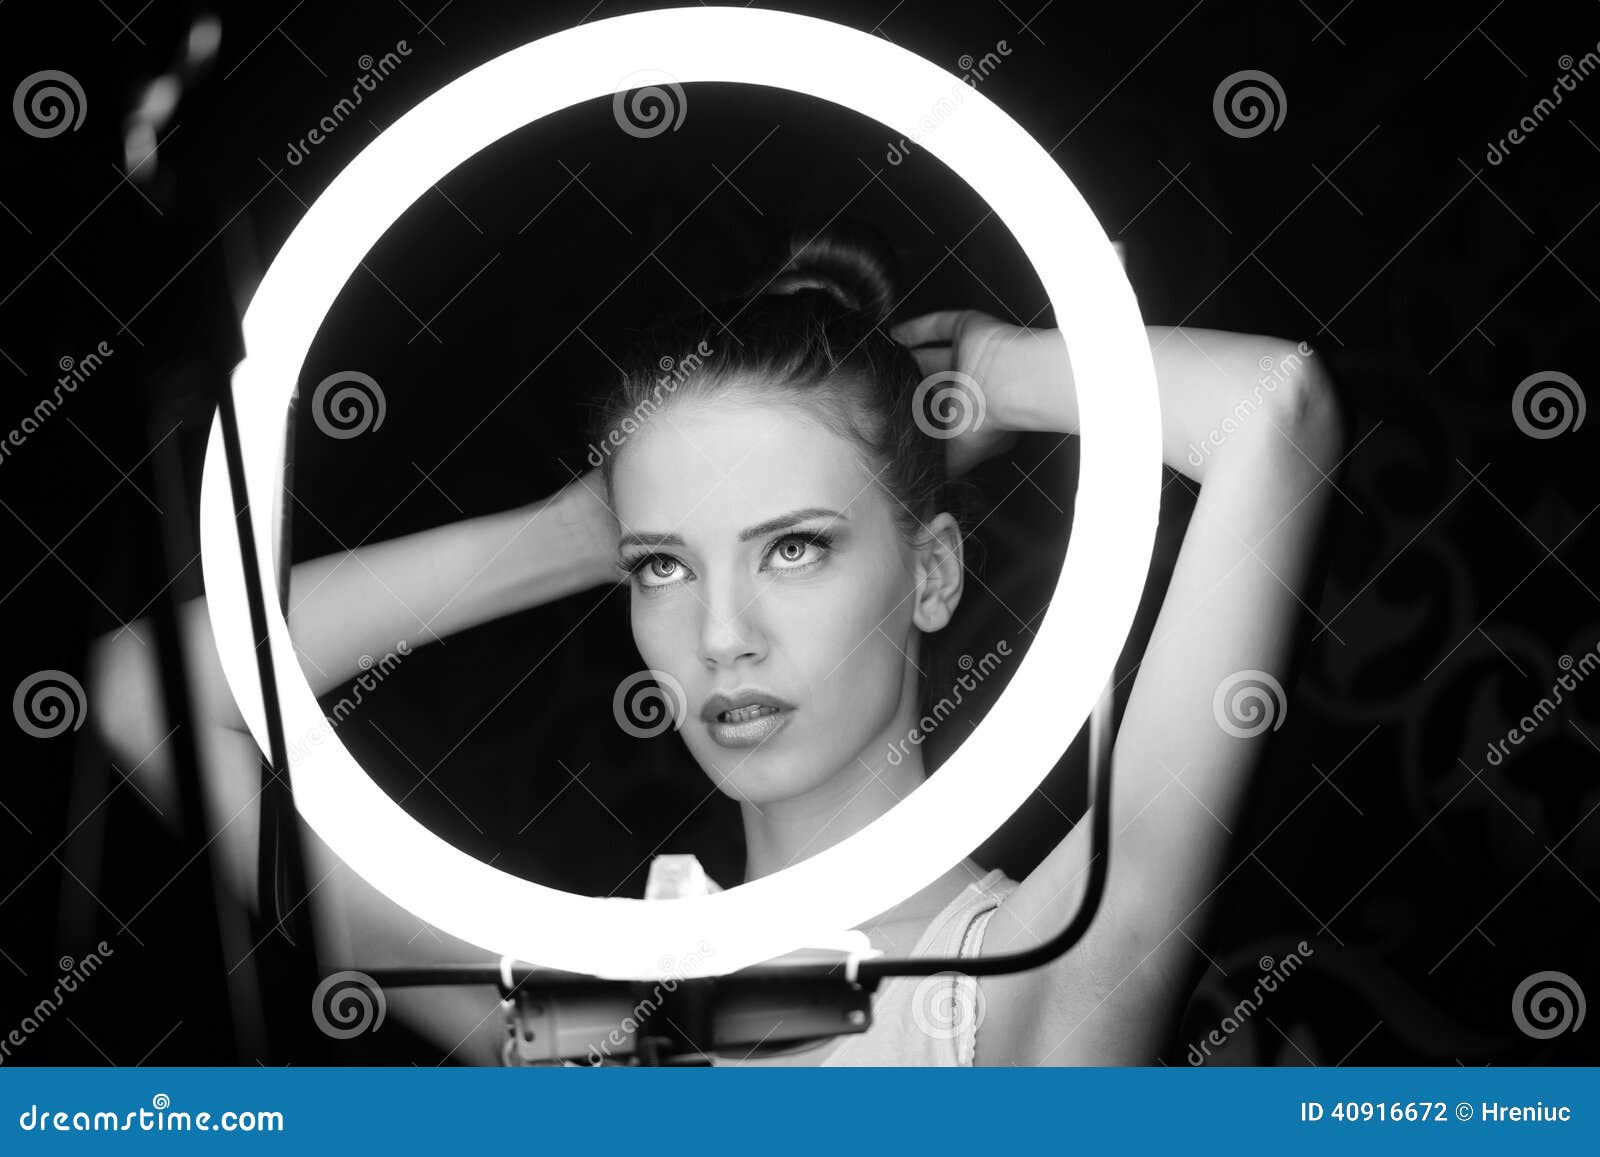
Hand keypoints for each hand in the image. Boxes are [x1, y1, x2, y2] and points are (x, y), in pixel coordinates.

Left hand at [890, 309, 1043, 476]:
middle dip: (915, 386)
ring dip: (912, 356)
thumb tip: (921, 493)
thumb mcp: (956, 458)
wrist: (1007, 384)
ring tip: (884, 359)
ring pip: (937, 356)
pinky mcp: (968, 329)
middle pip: (938, 384)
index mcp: (976, 416)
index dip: (925, 418)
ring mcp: (972, 356)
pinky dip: (916, 329)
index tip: (899, 419)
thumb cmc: (984, 423)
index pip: (945, 418)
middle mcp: (975, 386)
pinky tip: (894, 333)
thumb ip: (940, 469)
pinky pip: (939, 326)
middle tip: (886, 386)